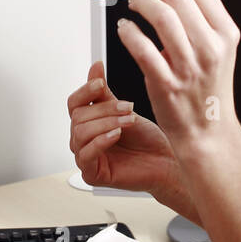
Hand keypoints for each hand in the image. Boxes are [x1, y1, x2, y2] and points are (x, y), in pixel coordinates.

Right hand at [66, 60, 181, 195]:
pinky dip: (101, 141)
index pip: (74, 103)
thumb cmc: (149, 141)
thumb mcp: (124, 110)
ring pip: (80, 133)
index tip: (100, 83)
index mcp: (89, 123)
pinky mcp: (92, 174)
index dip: (85, 91)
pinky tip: (117, 135)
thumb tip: (95, 67)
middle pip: (78, 117)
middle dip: (105, 109)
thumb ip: (104, 93)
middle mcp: (84, 140)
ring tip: (127, 121)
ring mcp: (86, 158)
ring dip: (106, 123)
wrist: (166, 162)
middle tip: (127, 107)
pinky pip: (85, 155)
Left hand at [117, 0, 240, 159]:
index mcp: (225, 32)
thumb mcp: (216, 48)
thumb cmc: (208, 88)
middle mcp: (211, 46)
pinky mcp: (167, 83)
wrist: (208, 131)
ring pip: (161, 16)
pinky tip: (124, 27)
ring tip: (133, 2)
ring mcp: (190, 66)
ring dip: (141, 1)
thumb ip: (201, 18)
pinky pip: (142, 48)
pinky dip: (129, 32)